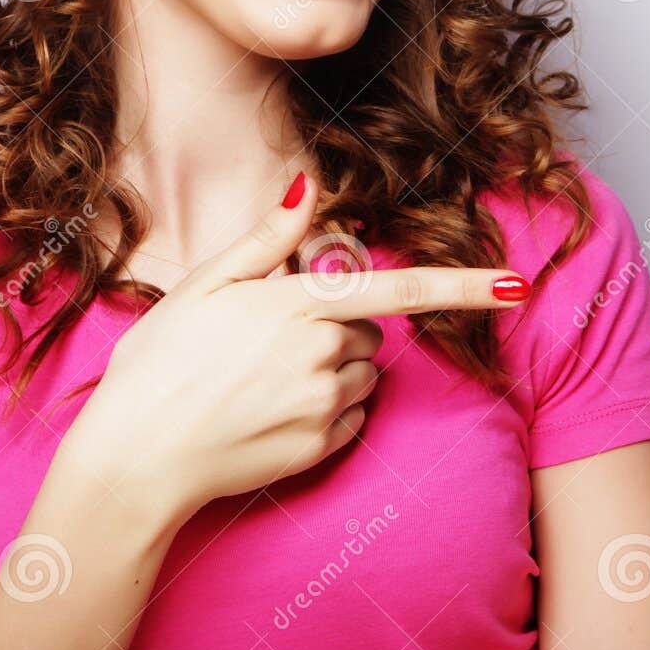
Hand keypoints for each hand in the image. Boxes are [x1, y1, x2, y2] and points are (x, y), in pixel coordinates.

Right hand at [59, 172, 529, 522]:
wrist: (132, 462)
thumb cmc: (157, 366)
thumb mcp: (202, 286)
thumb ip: (266, 239)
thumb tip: (308, 187)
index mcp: (298, 305)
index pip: (401, 289)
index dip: (465, 285)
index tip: (517, 283)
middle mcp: (323, 353)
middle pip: (372, 330)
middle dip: (342, 326)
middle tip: (271, 341)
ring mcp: (325, 404)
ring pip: (364, 373)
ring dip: (335, 368)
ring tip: (263, 380)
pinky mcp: (322, 446)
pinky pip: (352, 415)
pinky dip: (328, 409)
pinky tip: (272, 412)